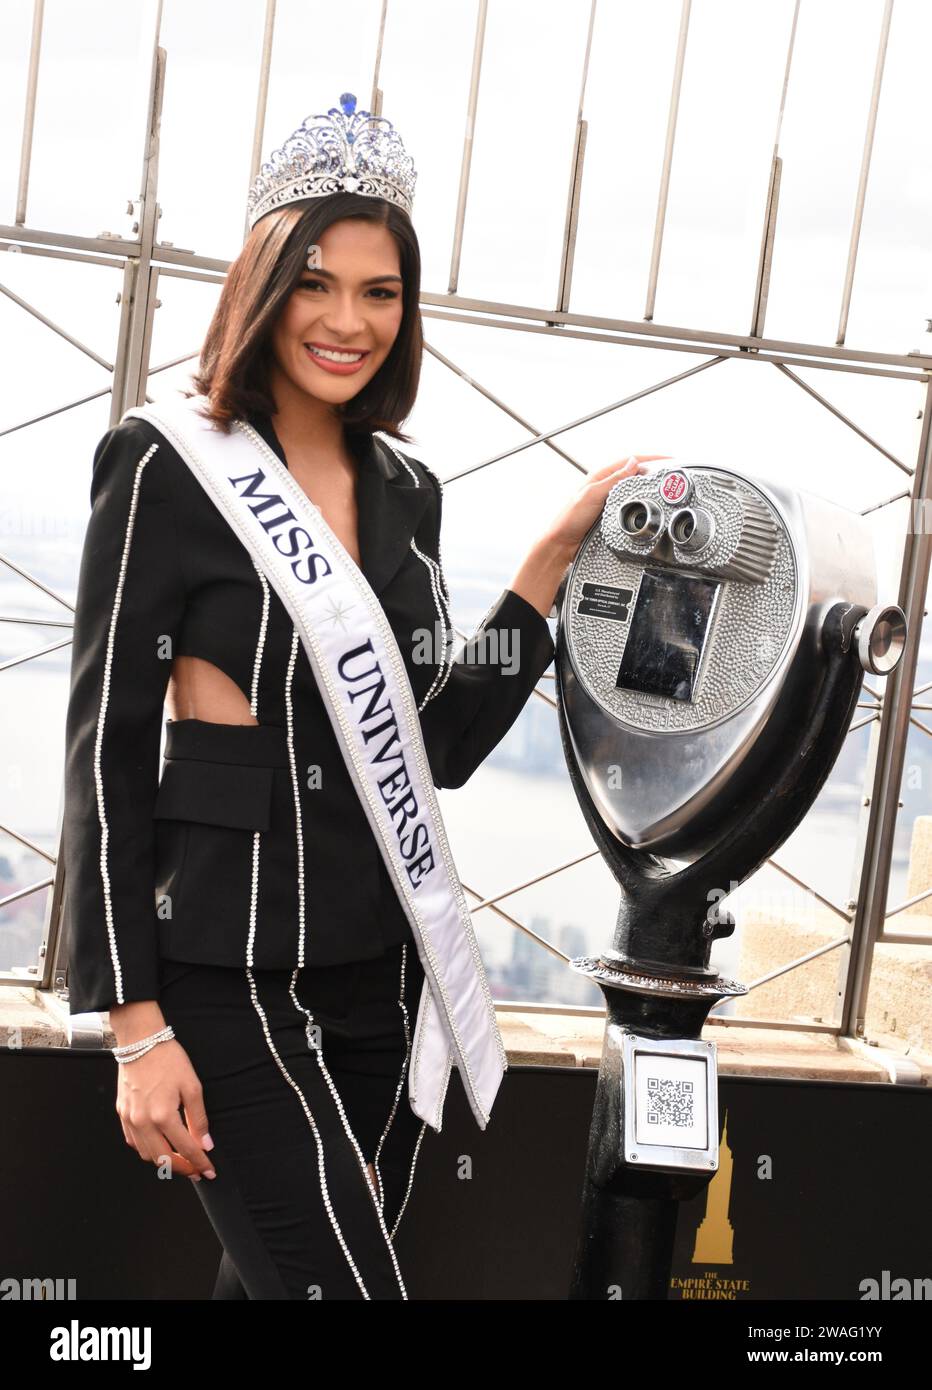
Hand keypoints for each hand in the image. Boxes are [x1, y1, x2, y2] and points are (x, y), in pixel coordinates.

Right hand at [115, 1041, 215, 1183]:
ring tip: (180, 1157)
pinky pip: (133, 1142)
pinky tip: (159, 1144)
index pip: (185, 1149)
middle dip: (182, 1168)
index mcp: (163, 1115)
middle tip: (196, 1169)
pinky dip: (147, 1149)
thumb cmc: (168, 1059)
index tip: (208, 1170)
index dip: (199, 1162)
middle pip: (163, 1160)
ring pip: (146, 1154)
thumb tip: (205, 1143)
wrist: (141, 1041)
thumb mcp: (192, 1086)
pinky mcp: (121, 1113)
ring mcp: (129, 1119)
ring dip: (164, 1160)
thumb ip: (198, 1119)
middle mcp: (143, 1122)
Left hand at [543, 455, 671, 557]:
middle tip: (671, 474)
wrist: (562, 545)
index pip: (630, 460)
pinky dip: (642, 500)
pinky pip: (631, 502)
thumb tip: (633, 463)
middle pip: (635, 472)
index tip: (669, 459)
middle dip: (654, 470)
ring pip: (634, 487)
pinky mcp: (610, 513)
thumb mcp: (592, 496)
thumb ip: (612, 480)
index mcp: (600, 477)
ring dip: (649, 485)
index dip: (651, 458)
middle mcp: (605, 485)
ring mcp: (608, 499)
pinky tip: (649, 505)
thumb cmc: (569, 521)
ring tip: (665, 487)